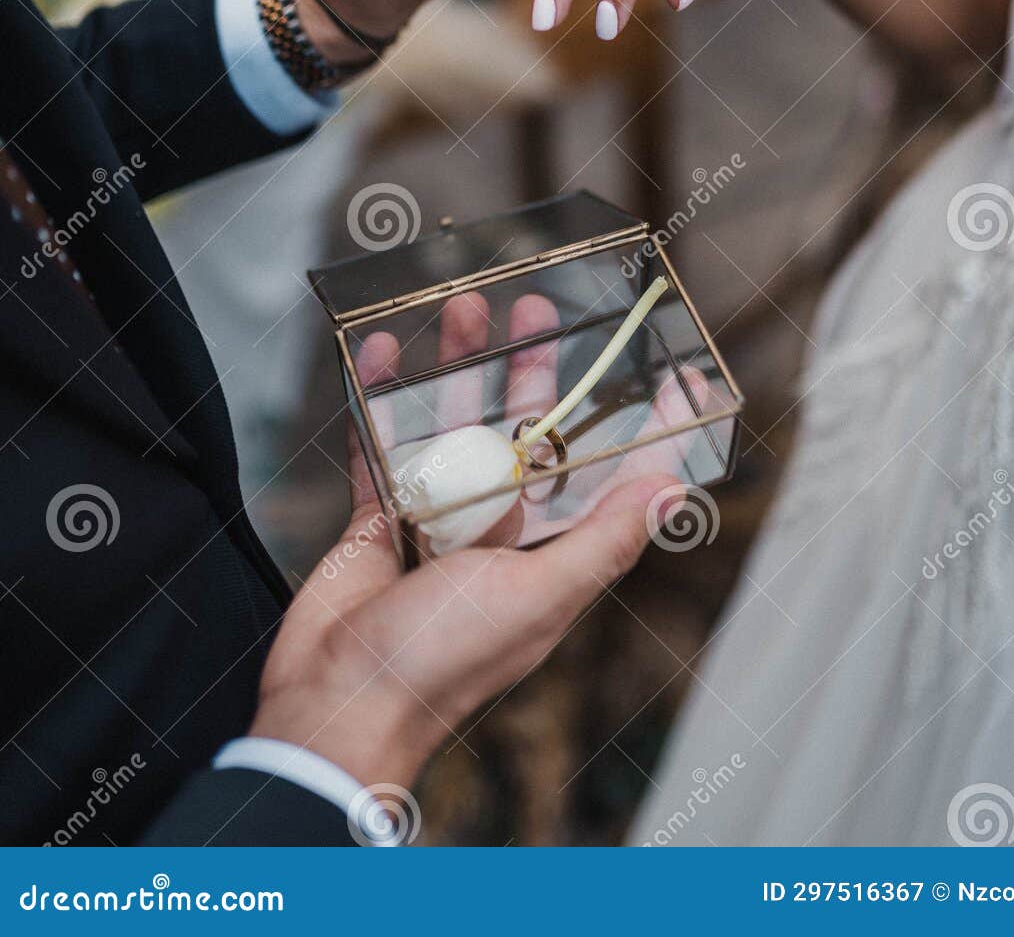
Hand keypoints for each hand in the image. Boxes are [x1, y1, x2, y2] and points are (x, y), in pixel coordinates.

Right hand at [249, 290, 679, 800]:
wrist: (331, 706)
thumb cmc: (438, 664)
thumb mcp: (534, 599)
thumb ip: (601, 542)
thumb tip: (670, 491)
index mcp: (548, 557)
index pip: (613, 481)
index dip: (649, 431)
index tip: (677, 377)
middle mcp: (500, 535)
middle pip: (526, 436)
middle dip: (532, 371)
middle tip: (534, 310)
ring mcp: (437, 524)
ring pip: (455, 428)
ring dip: (458, 369)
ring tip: (462, 311)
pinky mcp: (379, 522)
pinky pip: (384, 447)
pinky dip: (381, 400)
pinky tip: (381, 355)